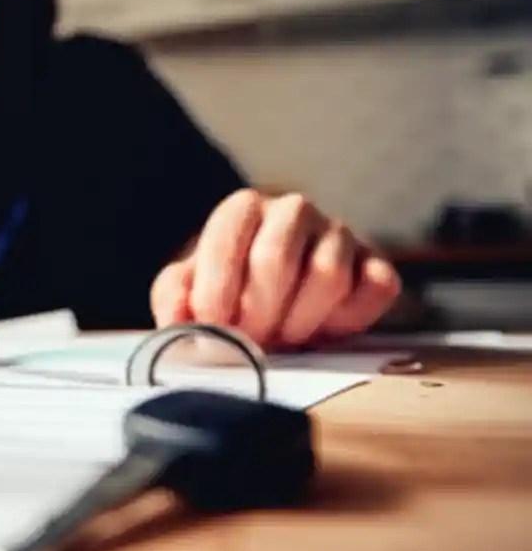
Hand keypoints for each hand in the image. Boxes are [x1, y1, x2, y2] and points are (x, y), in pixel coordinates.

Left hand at [151, 190, 401, 349]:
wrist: (279, 306)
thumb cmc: (228, 294)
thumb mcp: (188, 291)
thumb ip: (174, 297)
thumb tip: (180, 321)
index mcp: (243, 209)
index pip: (227, 240)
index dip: (216, 291)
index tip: (213, 329)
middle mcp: (293, 211)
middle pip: (276, 257)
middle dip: (258, 311)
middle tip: (251, 341)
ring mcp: (339, 234)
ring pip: (327, 275)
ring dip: (301, 321)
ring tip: (284, 339)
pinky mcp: (376, 264)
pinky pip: (375, 288)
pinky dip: (350, 319)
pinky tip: (326, 330)